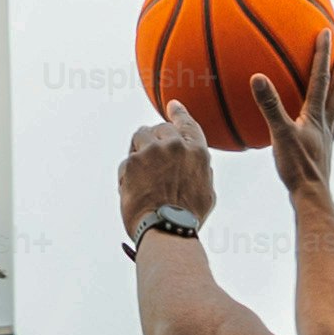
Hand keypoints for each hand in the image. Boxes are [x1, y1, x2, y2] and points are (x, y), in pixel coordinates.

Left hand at [120, 102, 219, 239]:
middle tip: (149, 160)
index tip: (172, 105)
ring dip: (138, 151)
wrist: (165, 229)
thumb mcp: (206, 192)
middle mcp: (175, 145)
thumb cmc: (187, 217)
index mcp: (196, 151)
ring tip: (140, 175)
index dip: (179, 113)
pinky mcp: (132, 161)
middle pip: (159, 128)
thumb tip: (197, 162)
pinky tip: (133, 193)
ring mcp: (152, 151)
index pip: (187, 124)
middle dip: (153, 140)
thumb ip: (199, 170)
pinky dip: (128, 176)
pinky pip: (127, 162)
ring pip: (139, 137)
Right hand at [251, 28, 333, 199]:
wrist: (312, 195)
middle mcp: (325, 123)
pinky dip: (328, 116)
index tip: (328, 33)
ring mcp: (326, 137)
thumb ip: (269, 106)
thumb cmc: (297, 168)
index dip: (324, 54)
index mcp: (315, 115)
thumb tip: (258, 78)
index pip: (321, 78)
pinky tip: (323, 120)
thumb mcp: (279, 134)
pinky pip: (328, 126)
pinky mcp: (322, 150)